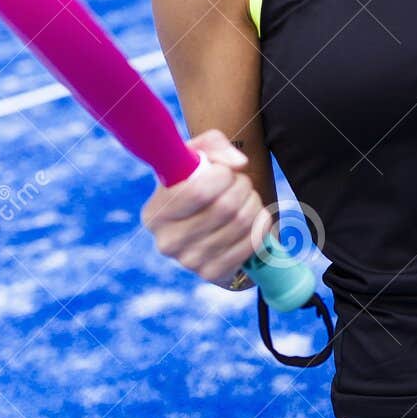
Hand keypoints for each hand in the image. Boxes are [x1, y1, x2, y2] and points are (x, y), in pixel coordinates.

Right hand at [141, 127, 273, 286]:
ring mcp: (190, 262)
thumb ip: (213, 145)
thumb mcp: (197, 156)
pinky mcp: (213, 273)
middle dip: (242, 186)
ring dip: (254, 202)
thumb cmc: (199, 184)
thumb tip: (238, 164)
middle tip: (241, 182)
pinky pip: (252, 242)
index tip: (225, 171)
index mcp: (155, 212)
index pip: (197, 191)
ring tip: (247, 198)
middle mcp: (167, 242)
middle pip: (225, 207)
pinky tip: (255, 217)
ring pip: (242, 222)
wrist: (208, 227)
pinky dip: (261, 224)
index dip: (221, 175)